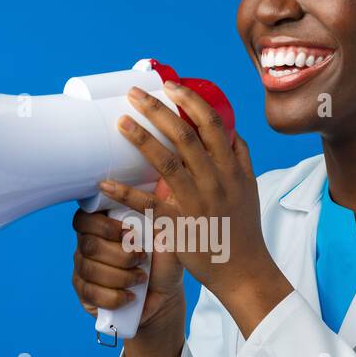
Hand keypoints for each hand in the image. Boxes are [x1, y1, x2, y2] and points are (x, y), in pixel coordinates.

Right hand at [71, 202, 185, 336]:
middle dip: (120, 255)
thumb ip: (159, 208)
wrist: (166, 295)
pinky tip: (130, 296)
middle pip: (89, 245)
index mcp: (102, 225)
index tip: (129, 233)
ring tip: (141, 278)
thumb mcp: (167, 232)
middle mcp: (87, 245)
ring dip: (121, 276)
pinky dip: (115, 296)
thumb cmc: (165, 259)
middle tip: (143, 258)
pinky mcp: (85, 294)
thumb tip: (163, 180)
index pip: (84, 219)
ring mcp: (83, 270)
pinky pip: (90, 294)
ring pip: (89, 270)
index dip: (104, 227)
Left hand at [99, 82, 293, 335]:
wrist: (244, 271)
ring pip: (166, 163)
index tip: (171, 85)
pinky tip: (105, 182)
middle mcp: (215, 180)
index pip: (212, 124)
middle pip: (185, 135)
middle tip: (134, 93)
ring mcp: (197, 203)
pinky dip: (125, 193)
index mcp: (231, 168)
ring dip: (141, 139)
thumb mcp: (250, 188)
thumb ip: (241, 158)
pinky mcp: (179, 226)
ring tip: (120, 122)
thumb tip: (232, 130)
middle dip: (158, 109)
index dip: (190, 101)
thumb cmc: (244, 230)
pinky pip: (148, 205)